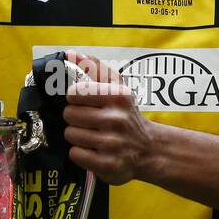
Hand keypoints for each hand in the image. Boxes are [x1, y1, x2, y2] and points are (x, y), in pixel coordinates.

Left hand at [60, 51, 154, 185]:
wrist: (149, 150)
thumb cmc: (127, 115)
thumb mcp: (118, 88)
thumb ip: (95, 68)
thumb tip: (73, 54)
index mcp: (117, 96)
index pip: (75, 93)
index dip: (75, 99)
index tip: (84, 103)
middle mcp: (116, 119)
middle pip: (69, 115)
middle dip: (76, 119)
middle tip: (89, 122)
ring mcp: (112, 143)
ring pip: (70, 135)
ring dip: (78, 136)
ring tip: (92, 136)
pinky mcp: (108, 164)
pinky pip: (75, 154)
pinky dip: (81, 153)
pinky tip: (94, 151)